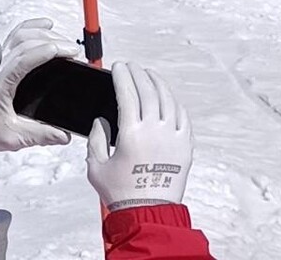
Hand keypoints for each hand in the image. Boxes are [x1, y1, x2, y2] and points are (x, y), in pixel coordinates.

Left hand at [0, 18, 76, 152]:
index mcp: (1, 82)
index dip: (47, 51)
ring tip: (62, 41)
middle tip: (72, 50)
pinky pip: (14, 35)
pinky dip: (30, 27)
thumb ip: (40, 135)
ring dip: (43, 33)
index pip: (25, 58)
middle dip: (53, 42)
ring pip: (20, 34)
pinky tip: (43, 27)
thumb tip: (62, 134)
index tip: (66, 51)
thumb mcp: (13, 137)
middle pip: (27, 41)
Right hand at [86, 63, 192, 210]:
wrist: (148, 214)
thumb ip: (96, 140)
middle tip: (131, 66)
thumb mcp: (96, 166)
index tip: (118, 67)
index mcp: (132, 134)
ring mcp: (173, 138)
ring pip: (168, 100)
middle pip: (148, 91)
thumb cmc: (122, 193)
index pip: (128, 93)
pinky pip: (182, 117)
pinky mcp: (185, 147)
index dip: (122, 76)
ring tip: (149, 75)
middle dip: (138, 74)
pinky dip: (174, 102)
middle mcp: (155, 131)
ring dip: (158, 83)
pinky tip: (168, 98)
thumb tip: (101, 121)